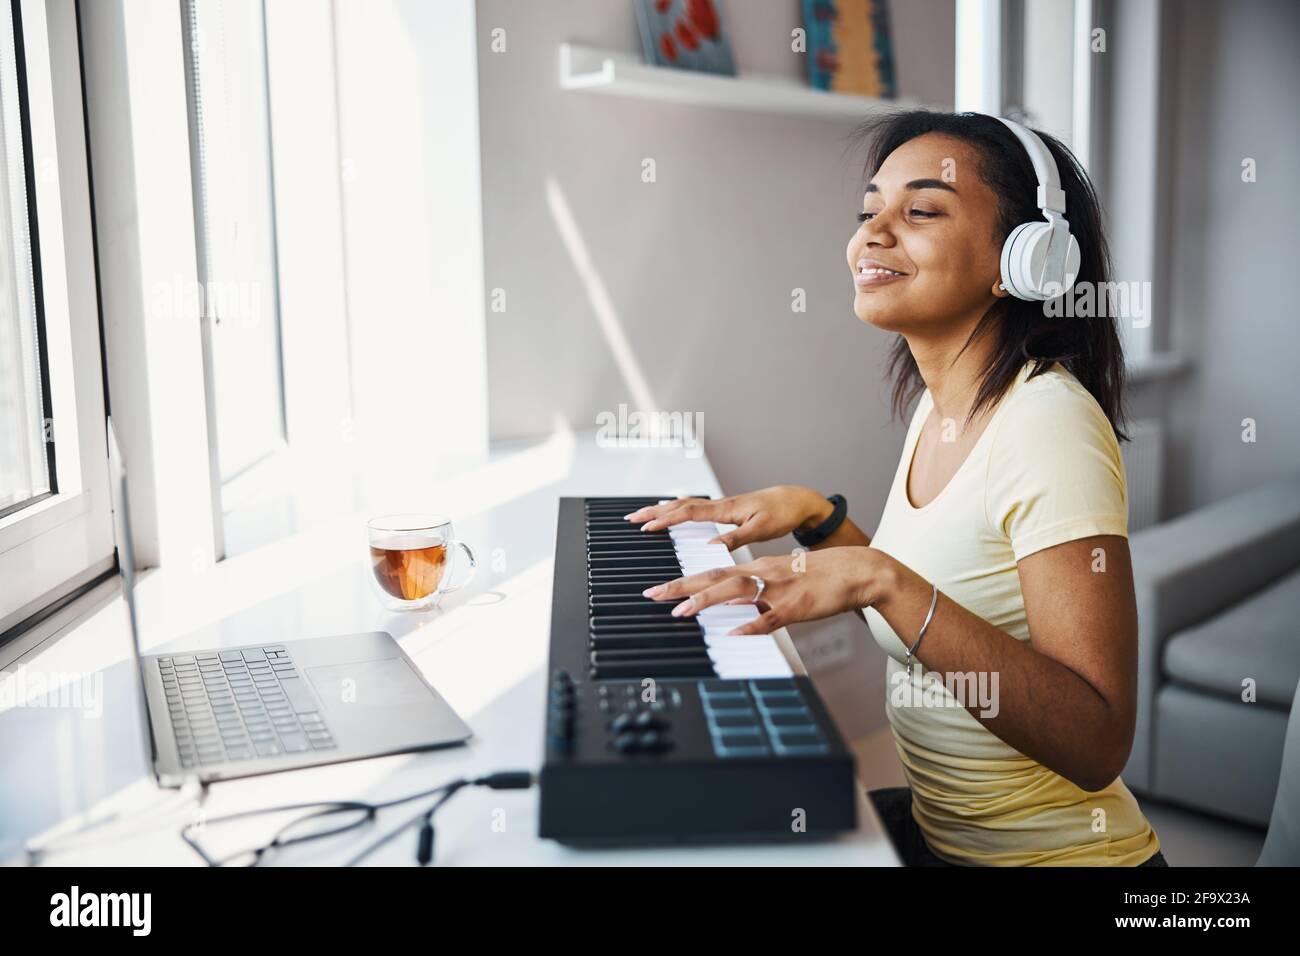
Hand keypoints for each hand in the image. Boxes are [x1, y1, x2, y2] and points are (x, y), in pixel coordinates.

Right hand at [623, 486, 833, 549]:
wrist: (796, 500)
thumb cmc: (782, 514)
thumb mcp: (761, 530)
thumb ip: (735, 538)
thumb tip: (710, 548)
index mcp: (726, 509)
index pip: (688, 513)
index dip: (666, 520)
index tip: (646, 527)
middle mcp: (720, 505)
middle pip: (679, 505)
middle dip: (654, 512)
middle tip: (630, 519)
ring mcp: (721, 506)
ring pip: (685, 504)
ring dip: (662, 509)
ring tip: (641, 515)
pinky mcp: (725, 509)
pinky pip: (694, 507)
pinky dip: (676, 509)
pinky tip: (670, 512)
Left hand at [642, 547, 893, 634]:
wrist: (856, 571)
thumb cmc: (821, 578)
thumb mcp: (783, 578)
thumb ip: (757, 591)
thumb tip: (733, 607)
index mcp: (758, 568)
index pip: (713, 572)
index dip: (684, 580)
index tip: (658, 590)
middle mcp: (763, 574)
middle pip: (715, 577)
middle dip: (681, 586)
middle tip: (652, 594)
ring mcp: (779, 590)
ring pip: (736, 591)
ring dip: (706, 600)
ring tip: (681, 611)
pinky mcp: (796, 607)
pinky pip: (770, 617)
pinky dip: (750, 624)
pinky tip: (733, 633)